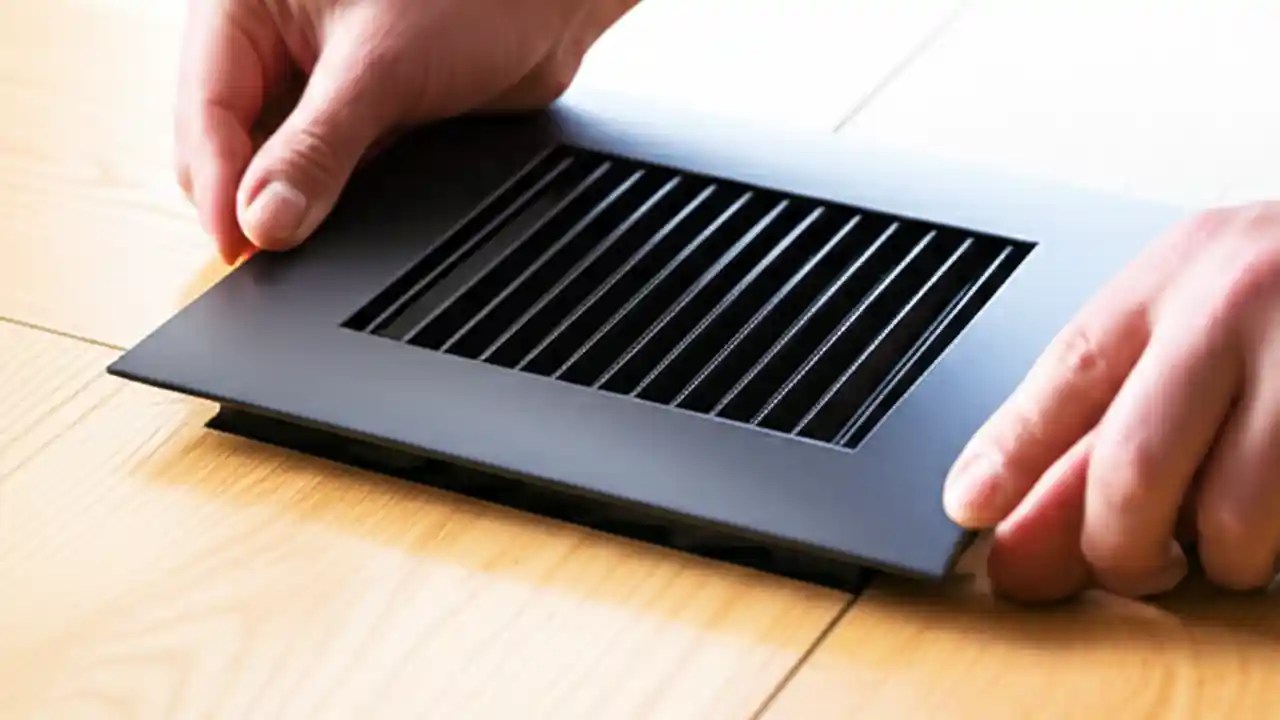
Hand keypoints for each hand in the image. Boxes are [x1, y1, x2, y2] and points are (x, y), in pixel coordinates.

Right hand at [175, 0, 636, 262]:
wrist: (550, 3)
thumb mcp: (378, 70)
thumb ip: (317, 149)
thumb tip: (264, 222)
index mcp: (247, 7)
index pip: (206, 107)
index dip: (217, 184)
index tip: (240, 247)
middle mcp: (274, 43)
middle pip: (229, 144)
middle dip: (247, 200)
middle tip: (269, 258)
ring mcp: (316, 84)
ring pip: (277, 165)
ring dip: (289, 204)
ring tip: (302, 243)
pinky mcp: (362, 115)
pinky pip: (325, 171)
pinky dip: (327, 200)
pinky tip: (336, 225)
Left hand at [944, 201, 1279, 601]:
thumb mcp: (1196, 313)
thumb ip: (1102, 417)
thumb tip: (1005, 519)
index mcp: (1185, 271)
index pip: (1069, 372)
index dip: (1009, 453)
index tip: (969, 509)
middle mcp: (1248, 300)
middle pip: (1136, 464)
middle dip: (1118, 546)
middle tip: (1134, 563)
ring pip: (1236, 518)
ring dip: (1223, 560)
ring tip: (1232, 538)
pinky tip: (1276, 518)